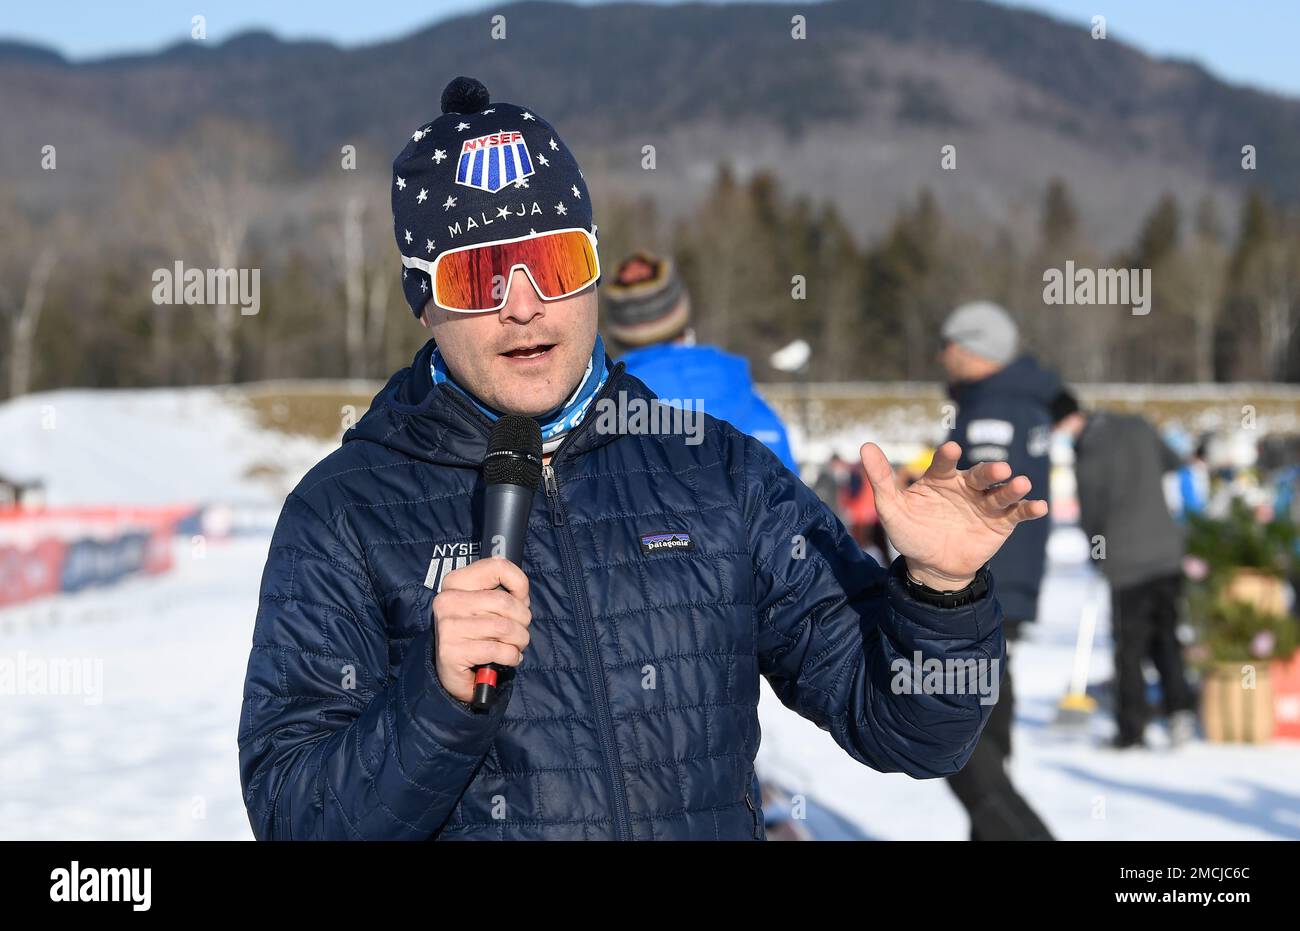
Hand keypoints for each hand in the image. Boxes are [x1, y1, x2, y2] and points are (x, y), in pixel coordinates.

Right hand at [431, 557, 531, 702]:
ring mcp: (448, 626)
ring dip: (520, 639)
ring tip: (516, 645)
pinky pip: (498, 650)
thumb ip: (504, 592)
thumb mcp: (487, 605)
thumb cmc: (477, 633)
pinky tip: (509, 658)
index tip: (521, 600)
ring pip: (504, 627)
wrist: (454, 671)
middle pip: (505, 601)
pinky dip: (512, 656)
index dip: (519, 583)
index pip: (497, 566)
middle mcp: (448, 600)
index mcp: (456, 582)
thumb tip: (521, 595)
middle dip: (523, 619)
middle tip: (520, 630)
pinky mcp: (452, 652)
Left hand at [860, 440, 1047, 588]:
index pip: (944, 463)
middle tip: (998, 469)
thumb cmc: (911, 532)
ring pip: (1001, 492)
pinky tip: (1040, 505)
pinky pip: (1017, 513)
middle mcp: (966, 487)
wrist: (932, 566)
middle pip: (979, 475)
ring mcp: (985, 504)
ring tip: (1021, 483)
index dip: (947, 456)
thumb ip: (881, 479)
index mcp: (940, 478)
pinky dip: (1029, 508)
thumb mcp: (891, 508)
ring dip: (1012, 487)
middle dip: (989, 471)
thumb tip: (865, 446)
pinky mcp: (1001, 523)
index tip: (951, 449)